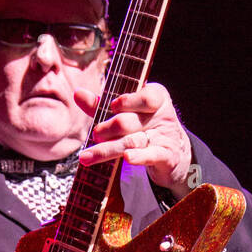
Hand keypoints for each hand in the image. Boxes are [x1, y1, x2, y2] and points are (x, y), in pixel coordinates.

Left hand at [73, 83, 192, 192]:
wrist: (174, 153)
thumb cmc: (145, 126)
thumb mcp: (128, 111)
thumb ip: (102, 104)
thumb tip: (78, 94)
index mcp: (156, 97)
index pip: (145, 96)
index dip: (128, 101)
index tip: (113, 106)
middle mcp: (162, 115)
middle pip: (128, 122)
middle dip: (108, 128)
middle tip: (96, 134)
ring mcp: (165, 137)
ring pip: (132, 141)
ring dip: (108, 149)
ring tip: (88, 155)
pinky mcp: (166, 157)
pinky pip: (151, 156)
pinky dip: (139, 157)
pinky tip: (128, 158)